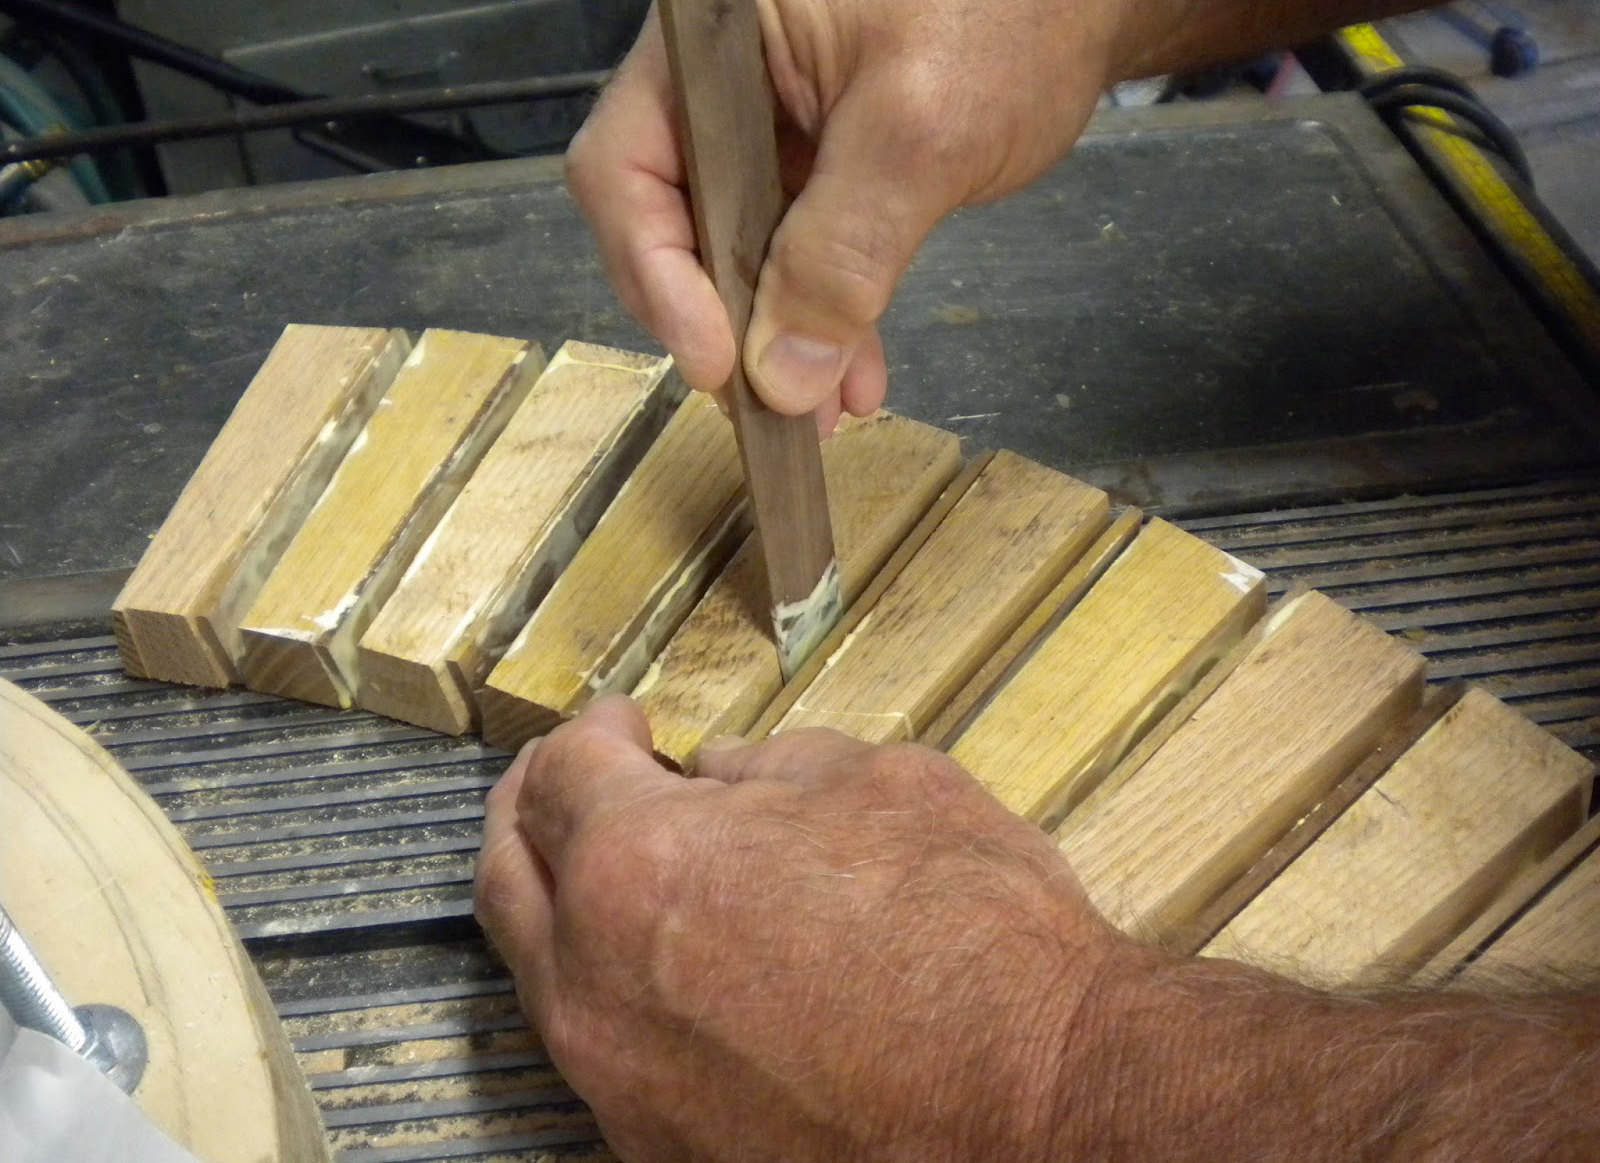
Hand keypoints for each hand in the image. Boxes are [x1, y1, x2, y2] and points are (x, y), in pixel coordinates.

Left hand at [473, 696, 1144, 1161]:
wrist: (1040, 1112)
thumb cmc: (976, 939)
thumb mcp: (885, 785)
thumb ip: (775, 765)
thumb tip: (720, 773)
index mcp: (642, 863)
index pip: (566, 772)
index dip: (594, 729)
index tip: (625, 721)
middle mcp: (597, 980)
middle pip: (509, 870)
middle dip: (532, 806)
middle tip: (563, 776)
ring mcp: (618, 1080)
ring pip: (539, 970)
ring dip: (559, 901)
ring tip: (603, 866)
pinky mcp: (656, 1149)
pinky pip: (598, 1047)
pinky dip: (606, 985)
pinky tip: (663, 964)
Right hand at [566, 0, 1143, 430]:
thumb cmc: (1013, 2)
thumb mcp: (918, 135)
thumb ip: (843, 253)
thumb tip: (781, 371)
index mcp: (715, 41)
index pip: (627, 167)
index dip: (657, 274)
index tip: (716, 360)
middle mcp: (724, 85)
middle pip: (668, 220)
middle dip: (719, 321)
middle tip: (763, 399)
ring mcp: (769, 127)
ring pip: (734, 252)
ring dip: (772, 338)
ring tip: (817, 410)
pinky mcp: (818, 165)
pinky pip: (795, 254)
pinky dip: (821, 316)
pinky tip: (852, 370)